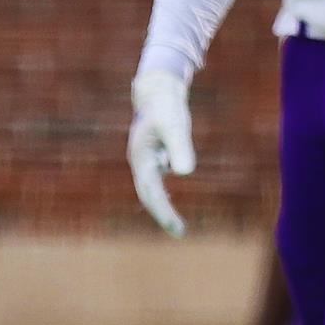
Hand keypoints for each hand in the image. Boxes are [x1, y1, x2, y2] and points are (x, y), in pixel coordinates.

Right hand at [128, 71, 195, 236]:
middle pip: (148, 194)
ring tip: (176, 226)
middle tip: (179, 232)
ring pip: (150, 189)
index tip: (175, 226)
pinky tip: (168, 206)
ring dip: (161, 207)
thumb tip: (184, 172)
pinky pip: (155, 182)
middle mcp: (140, 161)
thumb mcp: (176, 125)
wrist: (157, 92)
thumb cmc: (167, 107)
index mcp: (142, 157)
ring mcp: (144, 160)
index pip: (151, 191)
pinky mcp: (152, 157)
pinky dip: (161, 196)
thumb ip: (180, 147)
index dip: (162, 210)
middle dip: (162, 214)